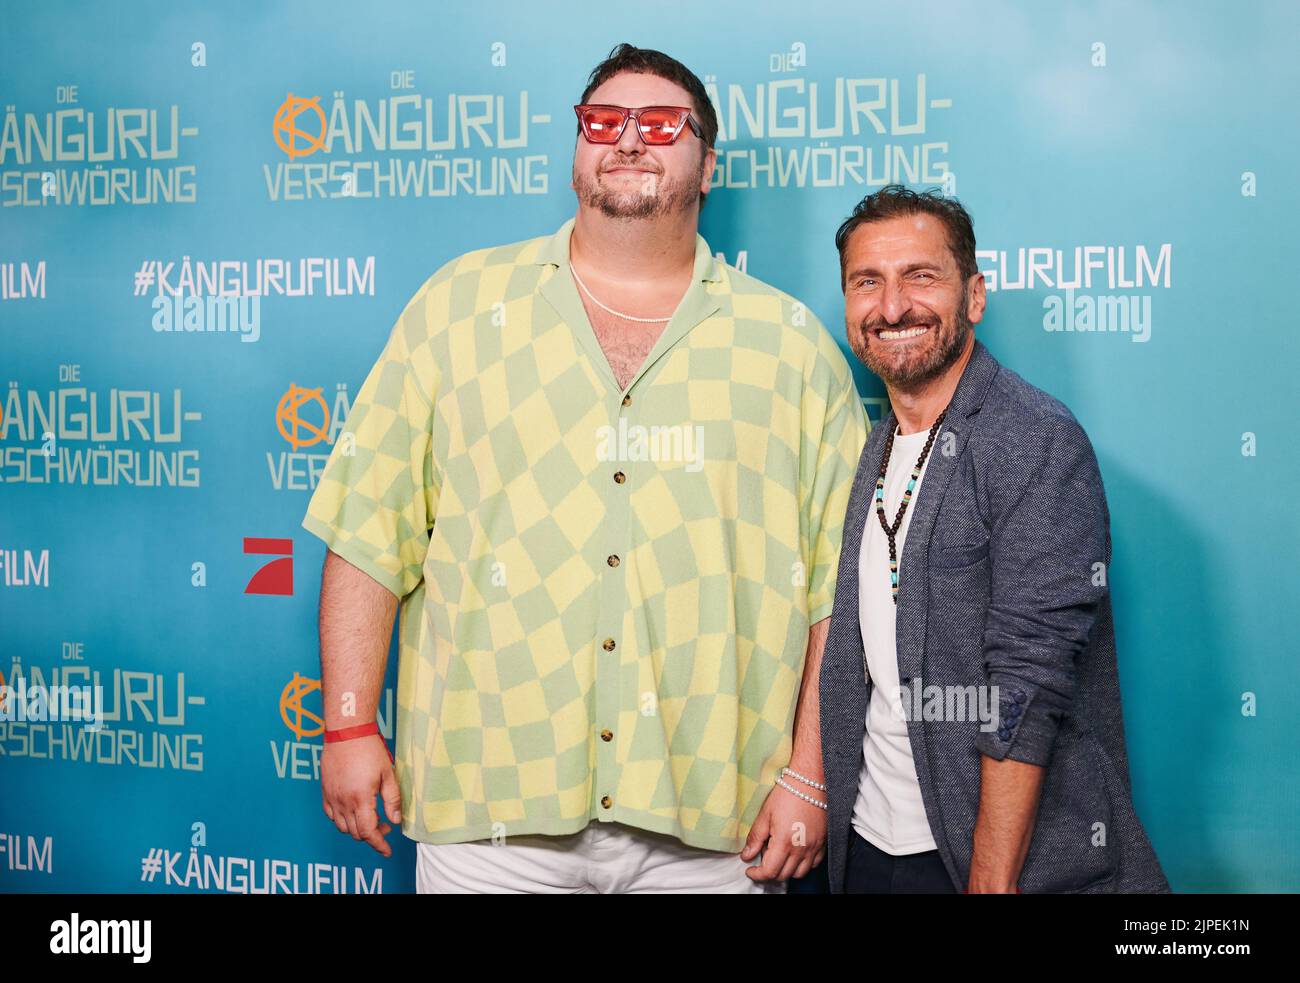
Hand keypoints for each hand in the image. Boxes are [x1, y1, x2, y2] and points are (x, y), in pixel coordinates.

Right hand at [321, 736, 401, 856]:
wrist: (346, 732)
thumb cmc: (369, 749)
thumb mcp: (388, 774)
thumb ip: (392, 800)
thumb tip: (395, 821)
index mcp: (361, 799)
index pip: (369, 832)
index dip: (379, 845)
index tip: (387, 851)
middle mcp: (343, 802)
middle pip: (355, 833)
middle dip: (372, 836)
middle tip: (385, 826)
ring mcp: (332, 798)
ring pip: (342, 827)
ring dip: (357, 829)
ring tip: (370, 817)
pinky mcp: (325, 791)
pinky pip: (331, 815)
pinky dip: (342, 820)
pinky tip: (353, 811)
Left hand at [740, 780, 826, 881]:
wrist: (811, 781)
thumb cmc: (788, 794)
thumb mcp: (765, 814)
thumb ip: (755, 838)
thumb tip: (746, 855)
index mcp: (784, 842)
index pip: (769, 871)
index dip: (757, 874)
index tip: (750, 870)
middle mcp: (801, 849)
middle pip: (783, 875)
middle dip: (769, 873)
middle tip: (761, 862)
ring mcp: (814, 847)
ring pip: (799, 873)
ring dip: (786, 871)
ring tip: (778, 858)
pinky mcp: (823, 843)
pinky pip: (814, 864)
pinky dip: (803, 865)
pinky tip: (794, 854)